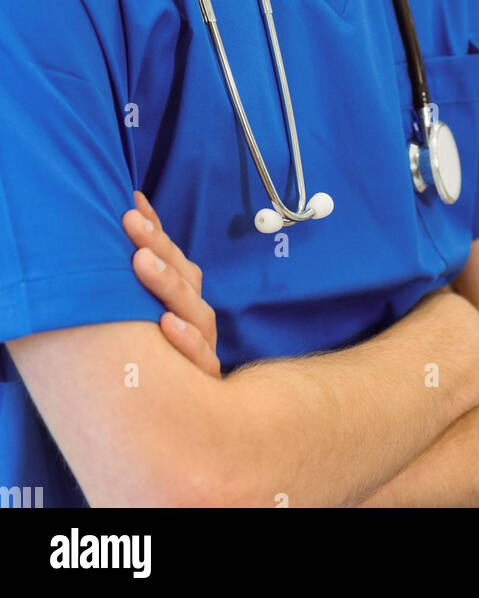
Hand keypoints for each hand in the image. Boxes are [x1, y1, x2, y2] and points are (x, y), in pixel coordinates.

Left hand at [122, 190, 220, 376]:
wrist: (192, 417)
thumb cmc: (161, 358)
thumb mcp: (151, 312)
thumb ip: (144, 267)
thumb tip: (128, 210)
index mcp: (184, 299)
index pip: (173, 257)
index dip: (155, 230)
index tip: (131, 205)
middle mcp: (196, 318)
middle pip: (184, 276)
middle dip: (158, 246)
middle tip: (131, 224)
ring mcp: (203, 347)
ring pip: (195, 310)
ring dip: (169, 284)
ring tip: (144, 263)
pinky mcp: (204, 380)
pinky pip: (199, 358)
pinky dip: (185, 340)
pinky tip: (167, 324)